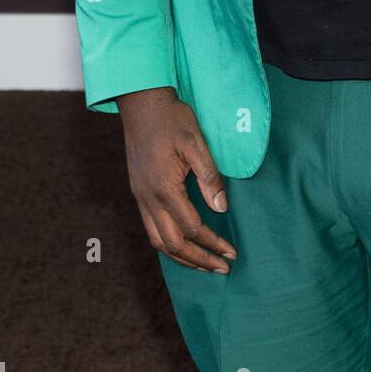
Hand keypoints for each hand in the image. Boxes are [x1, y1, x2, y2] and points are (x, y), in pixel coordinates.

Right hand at [117, 86, 236, 272]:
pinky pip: (150, 228)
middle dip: (199, 259)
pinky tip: (181, 244)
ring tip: (203, 265)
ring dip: (181, 257)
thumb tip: (221, 208)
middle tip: (221, 268)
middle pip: (173, 244)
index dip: (213, 243)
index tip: (232, 252)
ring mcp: (140, 197)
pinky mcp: (138, 192)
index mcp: (164, 189)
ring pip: (158, 241)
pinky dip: (167, 243)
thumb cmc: (171, 118)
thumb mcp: (196, 142)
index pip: (192, 228)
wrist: (140, 103)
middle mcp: (148, 199)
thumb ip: (208, 176)